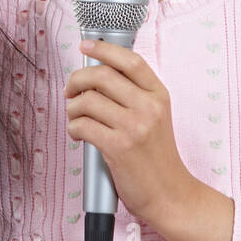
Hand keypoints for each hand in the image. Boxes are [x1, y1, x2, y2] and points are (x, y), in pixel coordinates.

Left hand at [64, 39, 190, 221]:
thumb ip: (134, 96)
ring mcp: (134, 126)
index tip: (86, 45)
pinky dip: (73, 128)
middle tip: (71, 91)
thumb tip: (97, 76)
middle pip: (102, 76)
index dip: (105, 49)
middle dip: (77, 80)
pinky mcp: (118, 147)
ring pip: (87, 100)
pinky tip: (78, 134)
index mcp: (159, 96)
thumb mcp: (156, 118)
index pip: (130, 61)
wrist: (170, 195)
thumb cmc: (157, 159)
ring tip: (76, 118)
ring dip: (72, 108)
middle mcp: (149, 107)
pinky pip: (82, 125)